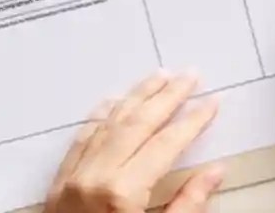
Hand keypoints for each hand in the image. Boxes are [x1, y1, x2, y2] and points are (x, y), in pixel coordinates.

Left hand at [44, 71, 222, 212]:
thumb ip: (188, 205)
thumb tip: (215, 171)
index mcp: (124, 192)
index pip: (167, 144)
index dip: (192, 121)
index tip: (212, 103)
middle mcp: (96, 176)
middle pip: (138, 123)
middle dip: (167, 96)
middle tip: (190, 75)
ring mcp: (74, 177)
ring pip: (109, 122)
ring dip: (135, 97)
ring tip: (158, 77)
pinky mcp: (59, 183)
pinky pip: (81, 138)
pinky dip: (99, 116)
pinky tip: (112, 102)